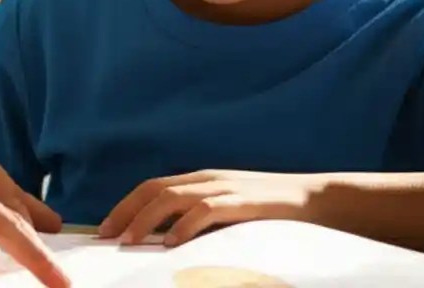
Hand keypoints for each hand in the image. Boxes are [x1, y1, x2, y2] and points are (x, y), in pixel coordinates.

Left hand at [98, 170, 322, 246]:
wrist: (319, 200)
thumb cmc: (272, 212)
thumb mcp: (230, 214)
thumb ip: (202, 222)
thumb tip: (167, 244)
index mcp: (201, 181)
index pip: (151, 187)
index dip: (125, 206)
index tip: (104, 229)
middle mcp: (207, 179)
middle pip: (154, 189)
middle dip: (125, 211)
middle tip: (105, 236)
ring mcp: (225, 188)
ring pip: (173, 196)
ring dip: (146, 219)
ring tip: (129, 241)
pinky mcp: (244, 202)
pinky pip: (207, 210)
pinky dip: (185, 225)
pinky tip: (171, 243)